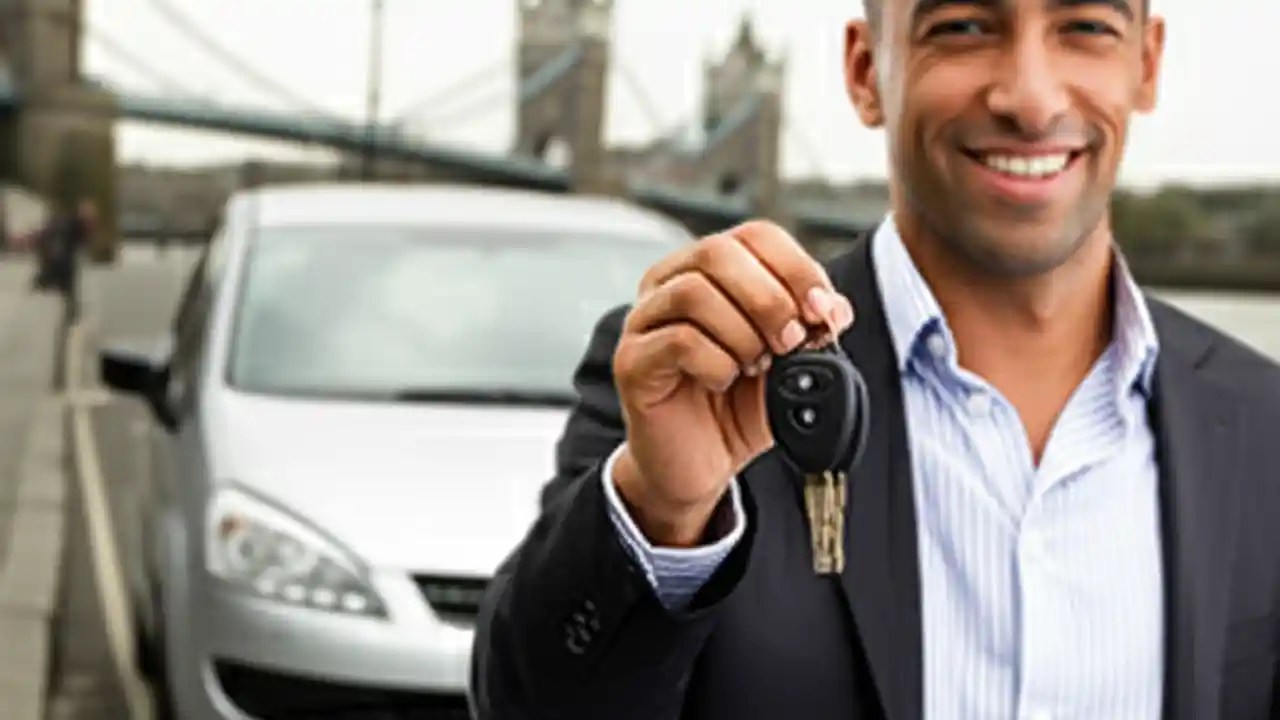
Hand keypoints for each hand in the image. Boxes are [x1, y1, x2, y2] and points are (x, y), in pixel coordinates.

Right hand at [611, 221, 853, 546]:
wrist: (696, 466)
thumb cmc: (735, 409)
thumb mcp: (788, 365)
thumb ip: (809, 331)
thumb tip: (832, 308)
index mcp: (709, 272)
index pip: (753, 236)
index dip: (796, 267)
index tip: (822, 310)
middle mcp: (669, 285)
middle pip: (717, 253)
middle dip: (768, 298)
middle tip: (789, 341)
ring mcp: (645, 322)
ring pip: (694, 293)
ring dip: (741, 332)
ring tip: (753, 365)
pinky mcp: (632, 362)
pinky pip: (678, 341)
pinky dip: (716, 362)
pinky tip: (722, 381)